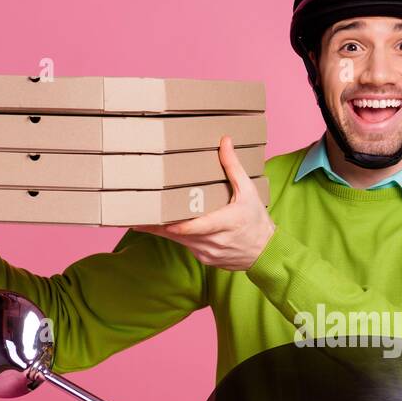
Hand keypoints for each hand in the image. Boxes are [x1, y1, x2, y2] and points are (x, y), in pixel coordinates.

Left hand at [131, 135, 273, 270]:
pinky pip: (187, 246)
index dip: (175, 225)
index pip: (196, 227)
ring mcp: (209, 252)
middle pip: (179, 234)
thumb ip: (233, 167)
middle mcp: (215, 241)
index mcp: (226, 222)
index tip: (155, 220)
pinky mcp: (205, 259)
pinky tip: (168, 226)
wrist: (266, 253)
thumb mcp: (249, 191)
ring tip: (143, 219)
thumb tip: (224, 141)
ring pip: (180, 241)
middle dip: (158, 225)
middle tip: (135, 215)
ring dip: (164, 230)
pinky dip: (179, 236)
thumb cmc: (257, 221)